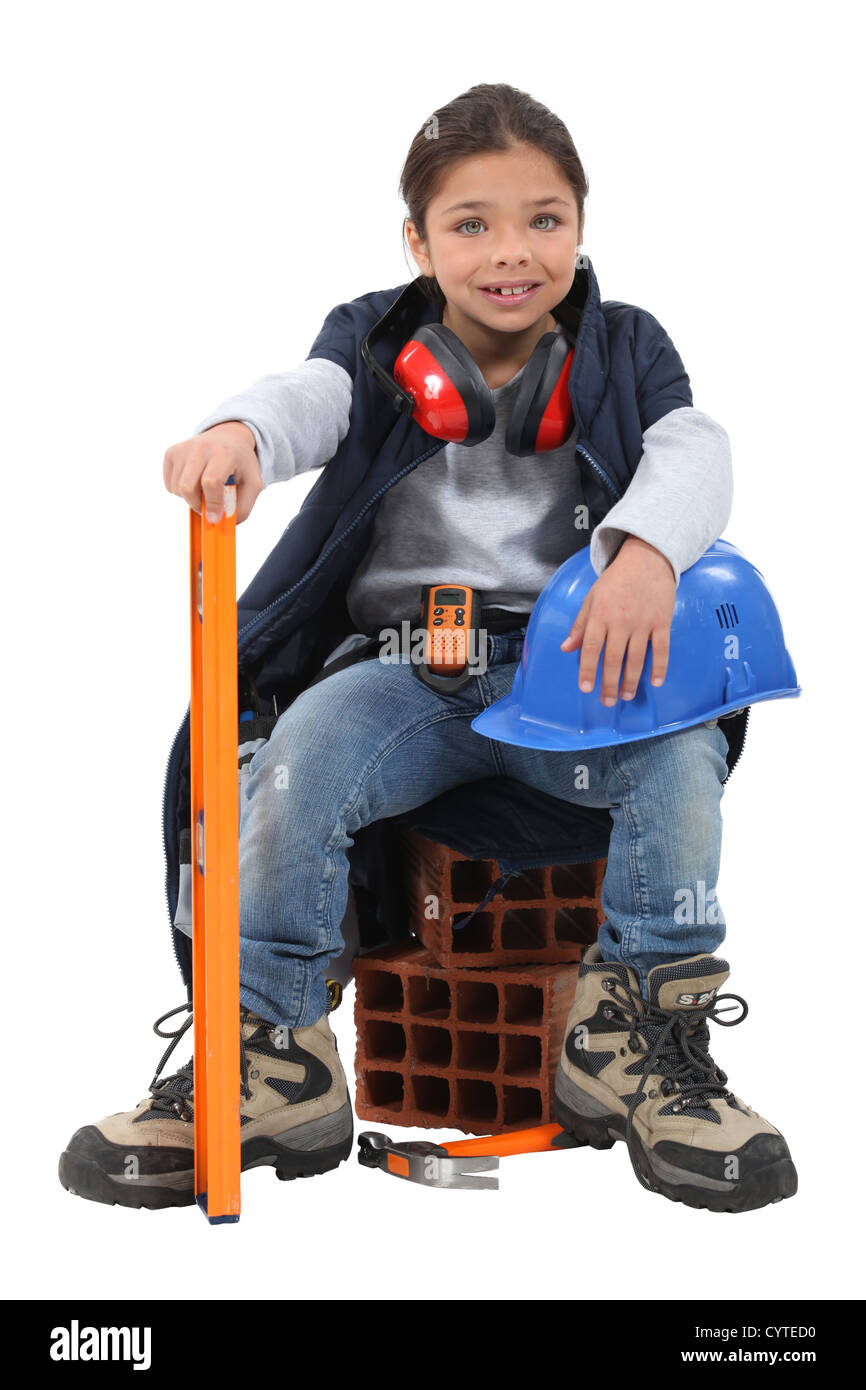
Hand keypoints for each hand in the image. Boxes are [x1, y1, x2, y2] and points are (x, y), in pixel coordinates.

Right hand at [163, 420, 263, 523]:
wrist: (228, 437)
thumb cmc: (241, 463)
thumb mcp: (253, 484)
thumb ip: (242, 506)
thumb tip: (224, 524)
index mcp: (224, 453)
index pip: (211, 482)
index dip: (212, 504)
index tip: (214, 518)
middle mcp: (201, 447)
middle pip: (187, 487)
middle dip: (197, 505)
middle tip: (208, 507)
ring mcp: (183, 448)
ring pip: (177, 487)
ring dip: (190, 498)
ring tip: (204, 490)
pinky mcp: (171, 452)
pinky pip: (170, 483)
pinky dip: (180, 491)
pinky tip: (194, 482)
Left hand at [560, 536, 675, 704]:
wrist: (647, 557)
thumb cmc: (616, 579)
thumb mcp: (592, 598)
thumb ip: (580, 625)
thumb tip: (567, 649)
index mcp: (600, 615)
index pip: (591, 648)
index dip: (587, 671)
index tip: (585, 688)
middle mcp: (621, 621)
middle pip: (613, 659)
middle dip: (609, 683)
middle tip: (607, 701)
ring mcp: (643, 622)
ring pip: (636, 658)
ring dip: (631, 681)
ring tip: (627, 695)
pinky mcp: (662, 621)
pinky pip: (661, 649)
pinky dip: (659, 667)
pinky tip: (656, 682)